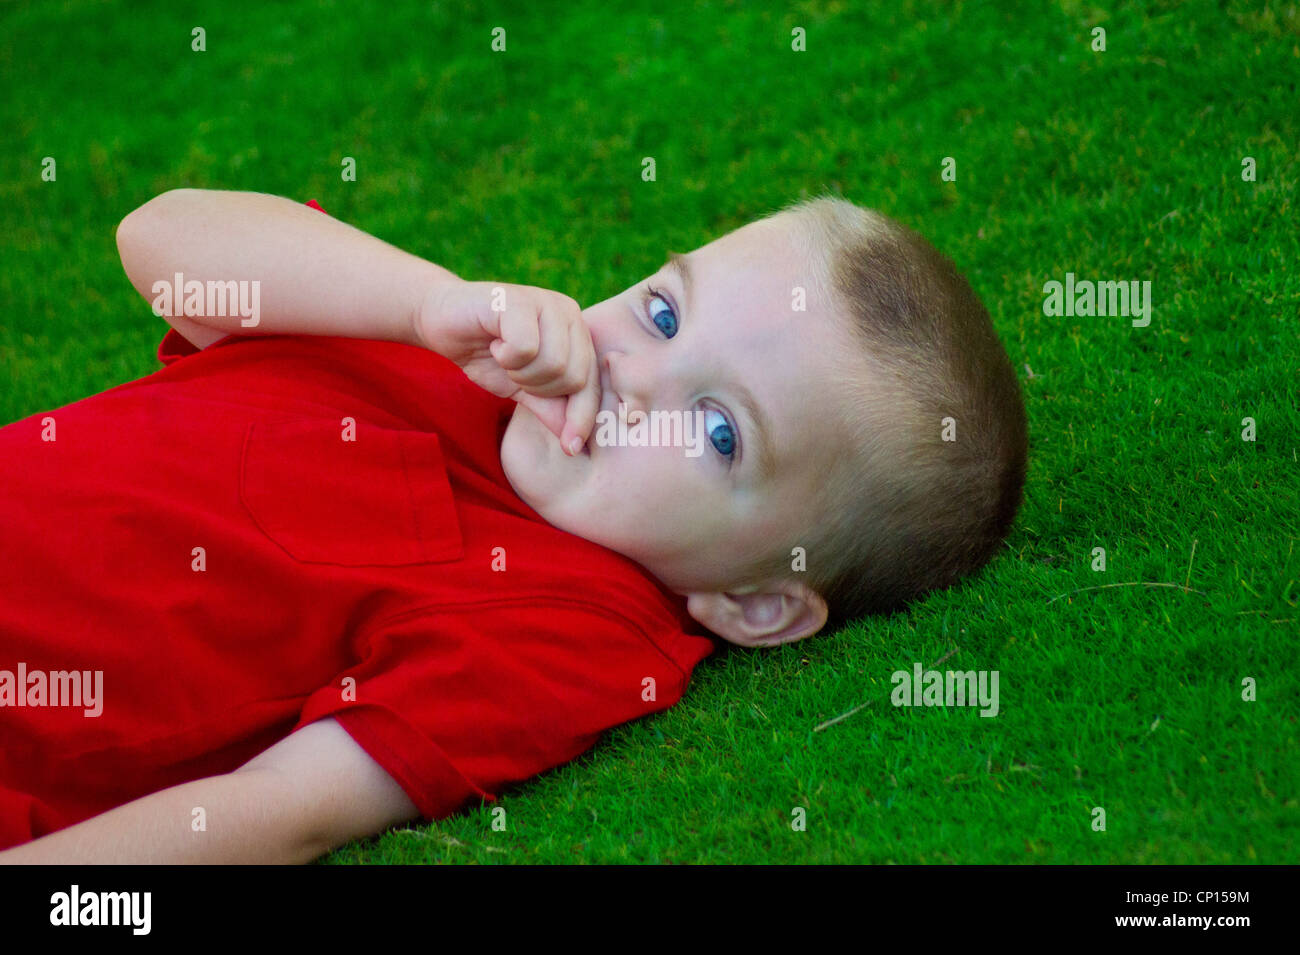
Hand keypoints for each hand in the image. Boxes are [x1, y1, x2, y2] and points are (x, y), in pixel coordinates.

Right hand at [415, 280, 600, 453]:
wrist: (440, 319)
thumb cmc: (484, 352)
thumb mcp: (521, 388)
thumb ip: (550, 408)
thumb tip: (575, 443)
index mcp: (576, 334)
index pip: (591, 384)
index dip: (582, 418)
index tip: (570, 448)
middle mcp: (569, 314)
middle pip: (574, 377)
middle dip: (539, 389)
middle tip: (514, 372)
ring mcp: (547, 303)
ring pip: (553, 364)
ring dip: (520, 373)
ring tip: (504, 356)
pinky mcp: (519, 299)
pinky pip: (526, 348)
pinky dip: (506, 356)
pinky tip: (495, 343)